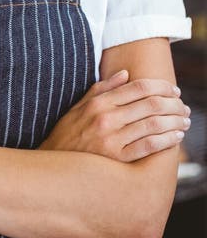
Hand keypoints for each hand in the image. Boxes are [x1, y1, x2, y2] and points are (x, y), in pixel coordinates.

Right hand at [40, 70, 190, 161]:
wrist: (53, 164)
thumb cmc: (67, 133)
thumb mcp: (79, 105)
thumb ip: (102, 88)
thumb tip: (125, 74)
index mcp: (99, 102)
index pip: (138, 87)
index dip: (161, 87)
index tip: (174, 90)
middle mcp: (106, 118)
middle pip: (150, 104)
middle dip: (173, 104)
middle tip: (184, 107)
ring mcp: (111, 139)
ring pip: (153, 124)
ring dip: (174, 121)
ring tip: (184, 122)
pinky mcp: (116, 159)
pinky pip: (148, 146)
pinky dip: (166, 140)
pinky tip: (175, 137)